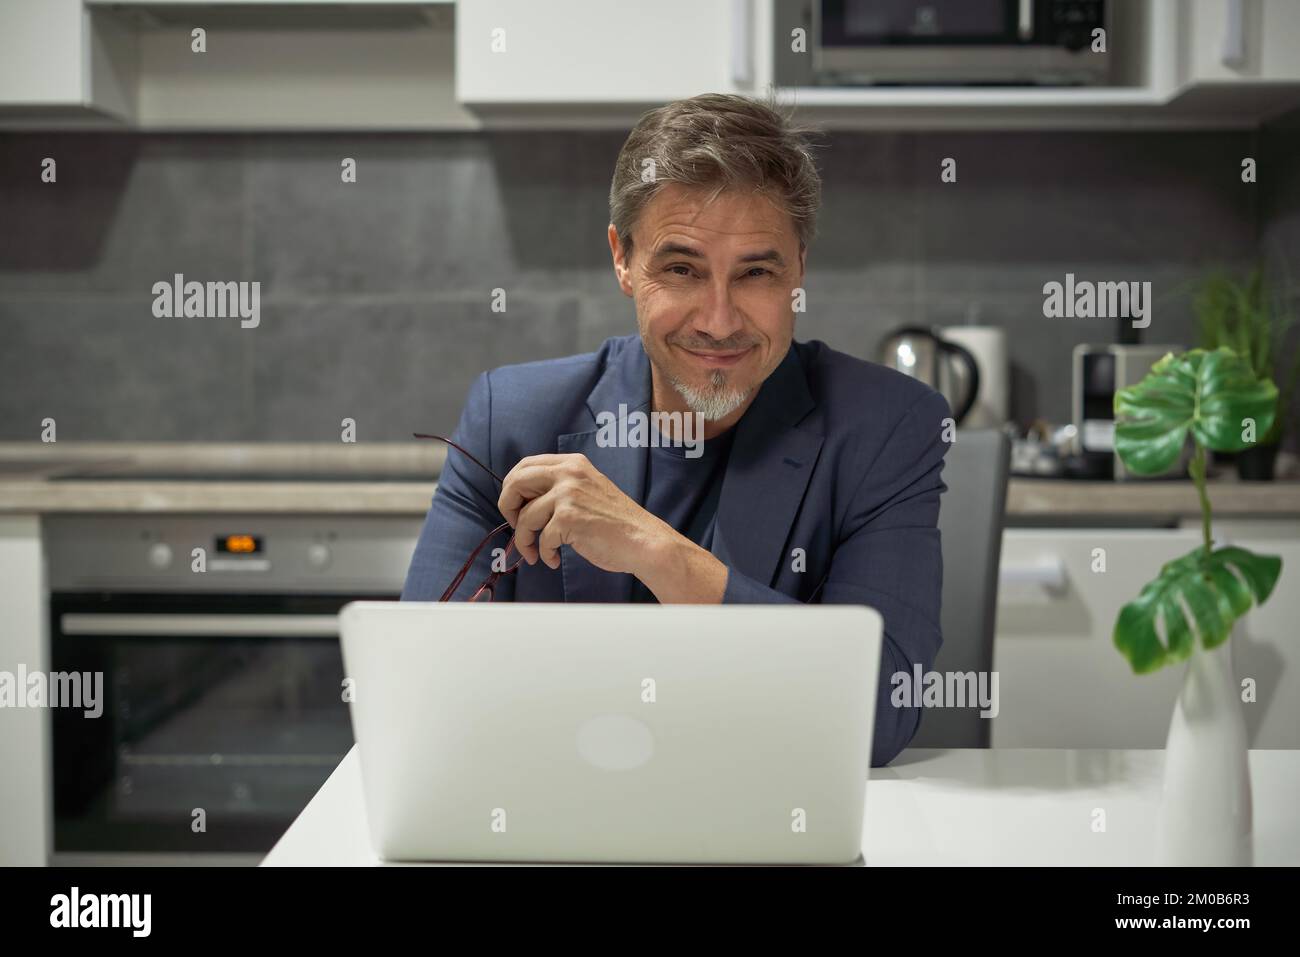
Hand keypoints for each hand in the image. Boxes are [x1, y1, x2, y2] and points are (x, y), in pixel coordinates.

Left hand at [497, 452, 667, 574]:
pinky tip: (554, 559)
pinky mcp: (569, 518)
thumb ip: (559, 487)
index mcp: (573, 463)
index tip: (514, 507)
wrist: (643, 541)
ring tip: (536, 552)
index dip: (512, 488)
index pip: (525, 466)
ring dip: (525, 540)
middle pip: (516, 483)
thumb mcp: (587, 490)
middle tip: (516, 528)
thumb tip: (523, 501)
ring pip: (525, 517)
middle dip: (507, 508)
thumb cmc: (616, 523)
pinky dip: (544, 554)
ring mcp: (568, 494)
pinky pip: (541, 539)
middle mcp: (569, 473)